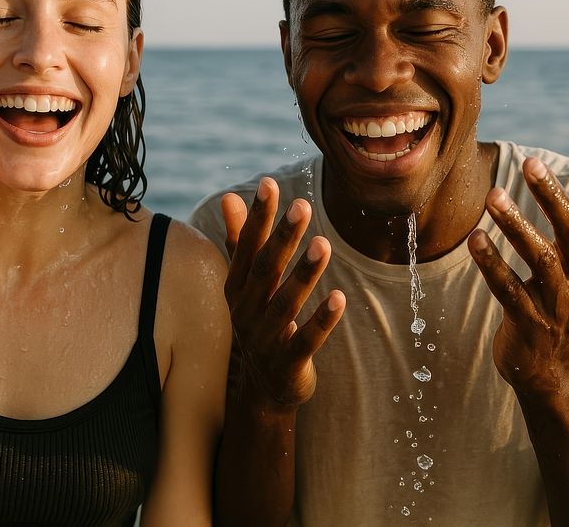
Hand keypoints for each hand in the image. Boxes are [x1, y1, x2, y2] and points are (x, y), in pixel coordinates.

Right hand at [221, 177, 345, 409]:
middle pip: (265, 271)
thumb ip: (240, 240)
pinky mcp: (287, 362)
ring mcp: (265, 339)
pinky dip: (322, 320)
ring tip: (324, 243)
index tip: (269, 184)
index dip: (257, 217)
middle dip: (283, 238)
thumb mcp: (245, 283)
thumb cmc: (258, 320)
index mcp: (237, 288)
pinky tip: (340, 297)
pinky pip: (306, 340)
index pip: (246, 247)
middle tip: (302, 206)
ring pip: (285, 303)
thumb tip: (229, 197)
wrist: (263, 386)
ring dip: (304, 274)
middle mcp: (246, 311)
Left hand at [467, 153, 568, 393]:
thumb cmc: (561, 305)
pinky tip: (475, 239)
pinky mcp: (530, 325)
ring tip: (493, 196)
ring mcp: (559, 306)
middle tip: (531, 163)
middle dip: (552, 196)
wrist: (552, 375)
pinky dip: (491, 263)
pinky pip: (509, 290)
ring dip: (516, 225)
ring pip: (541, 259)